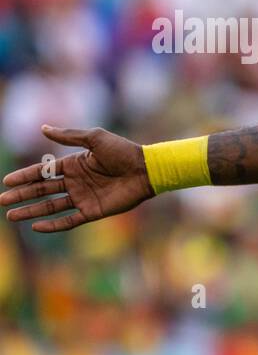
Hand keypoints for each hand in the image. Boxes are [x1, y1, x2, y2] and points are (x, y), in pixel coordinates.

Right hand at [1, 125, 154, 232]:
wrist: (147, 170)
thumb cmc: (123, 151)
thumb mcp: (94, 138)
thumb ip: (68, 136)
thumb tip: (43, 128)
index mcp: (74, 164)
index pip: (43, 172)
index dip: (24, 177)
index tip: (6, 182)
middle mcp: (76, 182)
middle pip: (42, 190)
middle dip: (22, 196)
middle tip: (2, 201)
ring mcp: (83, 197)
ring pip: (51, 206)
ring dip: (31, 211)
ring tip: (11, 215)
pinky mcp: (93, 211)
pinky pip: (69, 220)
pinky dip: (53, 225)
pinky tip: (36, 227)